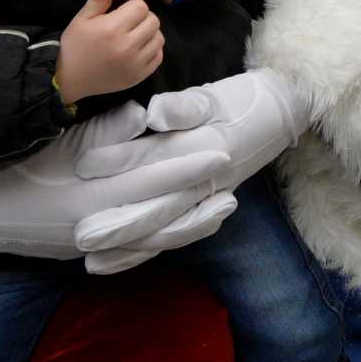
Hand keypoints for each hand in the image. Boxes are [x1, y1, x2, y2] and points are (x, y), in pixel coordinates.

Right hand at [0, 104, 237, 273]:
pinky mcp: (85, 253)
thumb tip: (142, 116)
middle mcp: (97, 222)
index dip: (188, 165)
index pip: (151, 176)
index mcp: (90, 191)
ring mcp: (91, 243)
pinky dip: (161, 243)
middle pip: (161, 207)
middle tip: (232, 174)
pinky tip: (182, 233)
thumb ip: (100, 133)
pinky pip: (133, 253)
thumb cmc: (10, 166)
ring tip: (225, 207)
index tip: (220, 153)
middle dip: (199, 192)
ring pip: (154, 236)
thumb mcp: (54, 145)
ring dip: (191, 222)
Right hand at [56, 0, 162, 103]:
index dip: (132, 4)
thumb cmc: (75, 45)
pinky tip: (138, 48)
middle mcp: (127, 46)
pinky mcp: (139, 76)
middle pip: (153, 21)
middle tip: (129, 22)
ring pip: (159, 38)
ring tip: (134, 35)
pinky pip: (158, 56)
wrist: (69, 78)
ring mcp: (135, 63)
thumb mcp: (82, 18)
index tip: (123, 10)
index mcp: (112, 29)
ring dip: (149, 33)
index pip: (140, 6)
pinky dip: (152, 50)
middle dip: (142, 17)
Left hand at [72, 67, 308, 249]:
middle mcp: (204, 182)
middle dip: (120, 223)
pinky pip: (174, 238)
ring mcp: (206, 201)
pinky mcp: (205, 210)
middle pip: (158, 206)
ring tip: (93, 260)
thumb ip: (183, 107)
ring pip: (166, 230)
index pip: (154, 156)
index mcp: (202, 150)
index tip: (81, 165)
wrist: (279, 115)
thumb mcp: (213, 97)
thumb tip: (153, 114)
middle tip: (81, 236)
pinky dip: (147, 252)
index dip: (118, 159)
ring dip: (131, 247)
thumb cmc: (241, 101)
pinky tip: (120, 264)